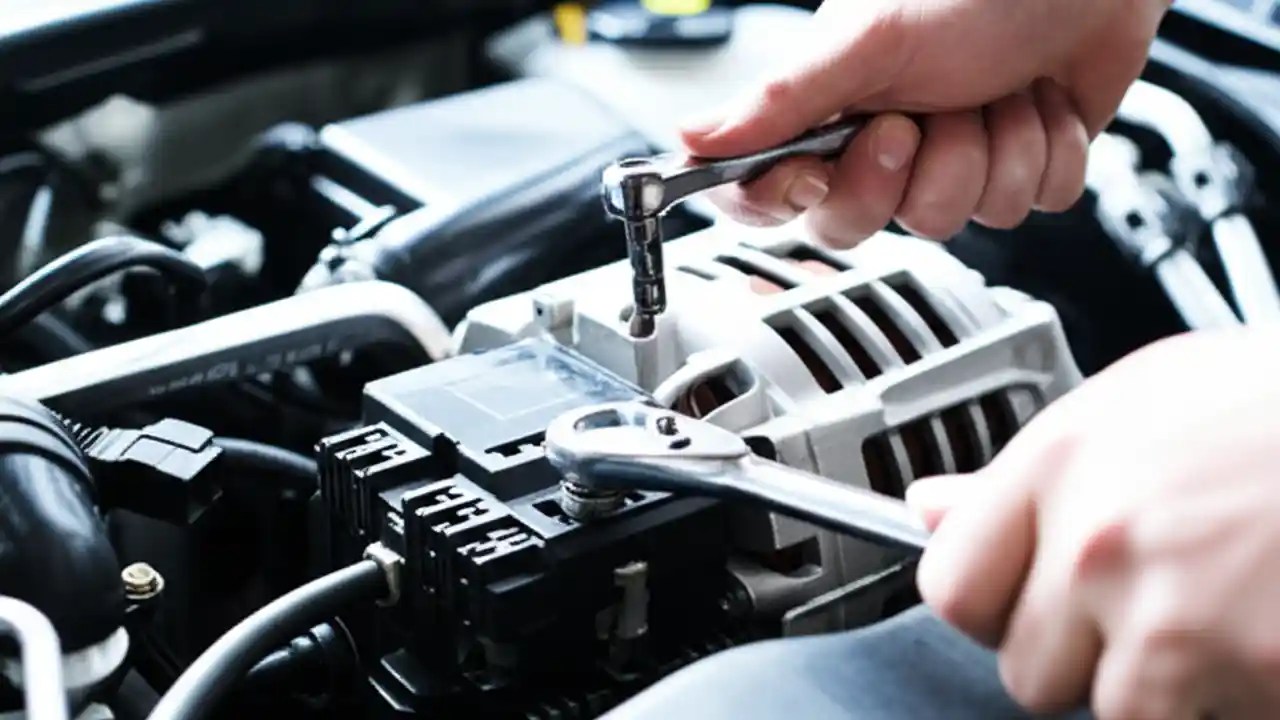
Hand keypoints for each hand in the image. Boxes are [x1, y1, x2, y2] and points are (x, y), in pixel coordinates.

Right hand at [681, 0, 1170, 245]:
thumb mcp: (869, 38)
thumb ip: (783, 97)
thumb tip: (692, 138)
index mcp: (828, 112)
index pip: (765, 195)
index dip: (782, 200)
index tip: (812, 172)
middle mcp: (880, 146)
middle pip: (856, 224)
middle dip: (910, 170)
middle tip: (921, 116)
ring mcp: (950, 163)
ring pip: (953, 220)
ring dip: (991, 148)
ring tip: (998, 89)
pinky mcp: (1017, 170)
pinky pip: (1028, 206)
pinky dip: (1046, 151)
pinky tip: (1041, 102)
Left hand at [906, 327, 1279, 718]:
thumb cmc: (1271, 405)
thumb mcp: (1132, 404)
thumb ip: (1022, 475)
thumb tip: (927, 509)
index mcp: (1061, 466)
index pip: (953, 587)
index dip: (987, 604)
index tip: (1021, 599)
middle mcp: (1103, 542)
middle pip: (1026, 668)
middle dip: (1078, 652)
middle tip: (1146, 602)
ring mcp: (1178, 617)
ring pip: (1116, 711)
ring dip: (1159, 685)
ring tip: (1219, 608)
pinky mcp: (1253, 676)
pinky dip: (1228, 698)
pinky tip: (1259, 632)